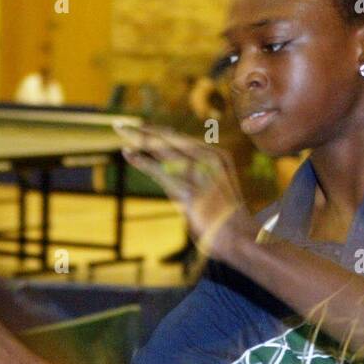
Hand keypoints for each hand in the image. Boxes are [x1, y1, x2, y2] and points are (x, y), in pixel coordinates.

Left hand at [115, 123, 254, 259]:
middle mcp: (209, 160)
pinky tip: (127, 153)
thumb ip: (195, 182)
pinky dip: (142, 162)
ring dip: (138, 138)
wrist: (244, 239)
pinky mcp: (190, 193)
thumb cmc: (229, 222)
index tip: (141, 129)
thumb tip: (173, 184)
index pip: (181, 140)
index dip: (158, 133)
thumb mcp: (216, 192)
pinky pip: (161, 172)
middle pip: (169, 139)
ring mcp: (200, 175)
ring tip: (119, 128)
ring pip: (162, 149)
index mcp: (217, 156)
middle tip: (120, 124)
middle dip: (143, 130)